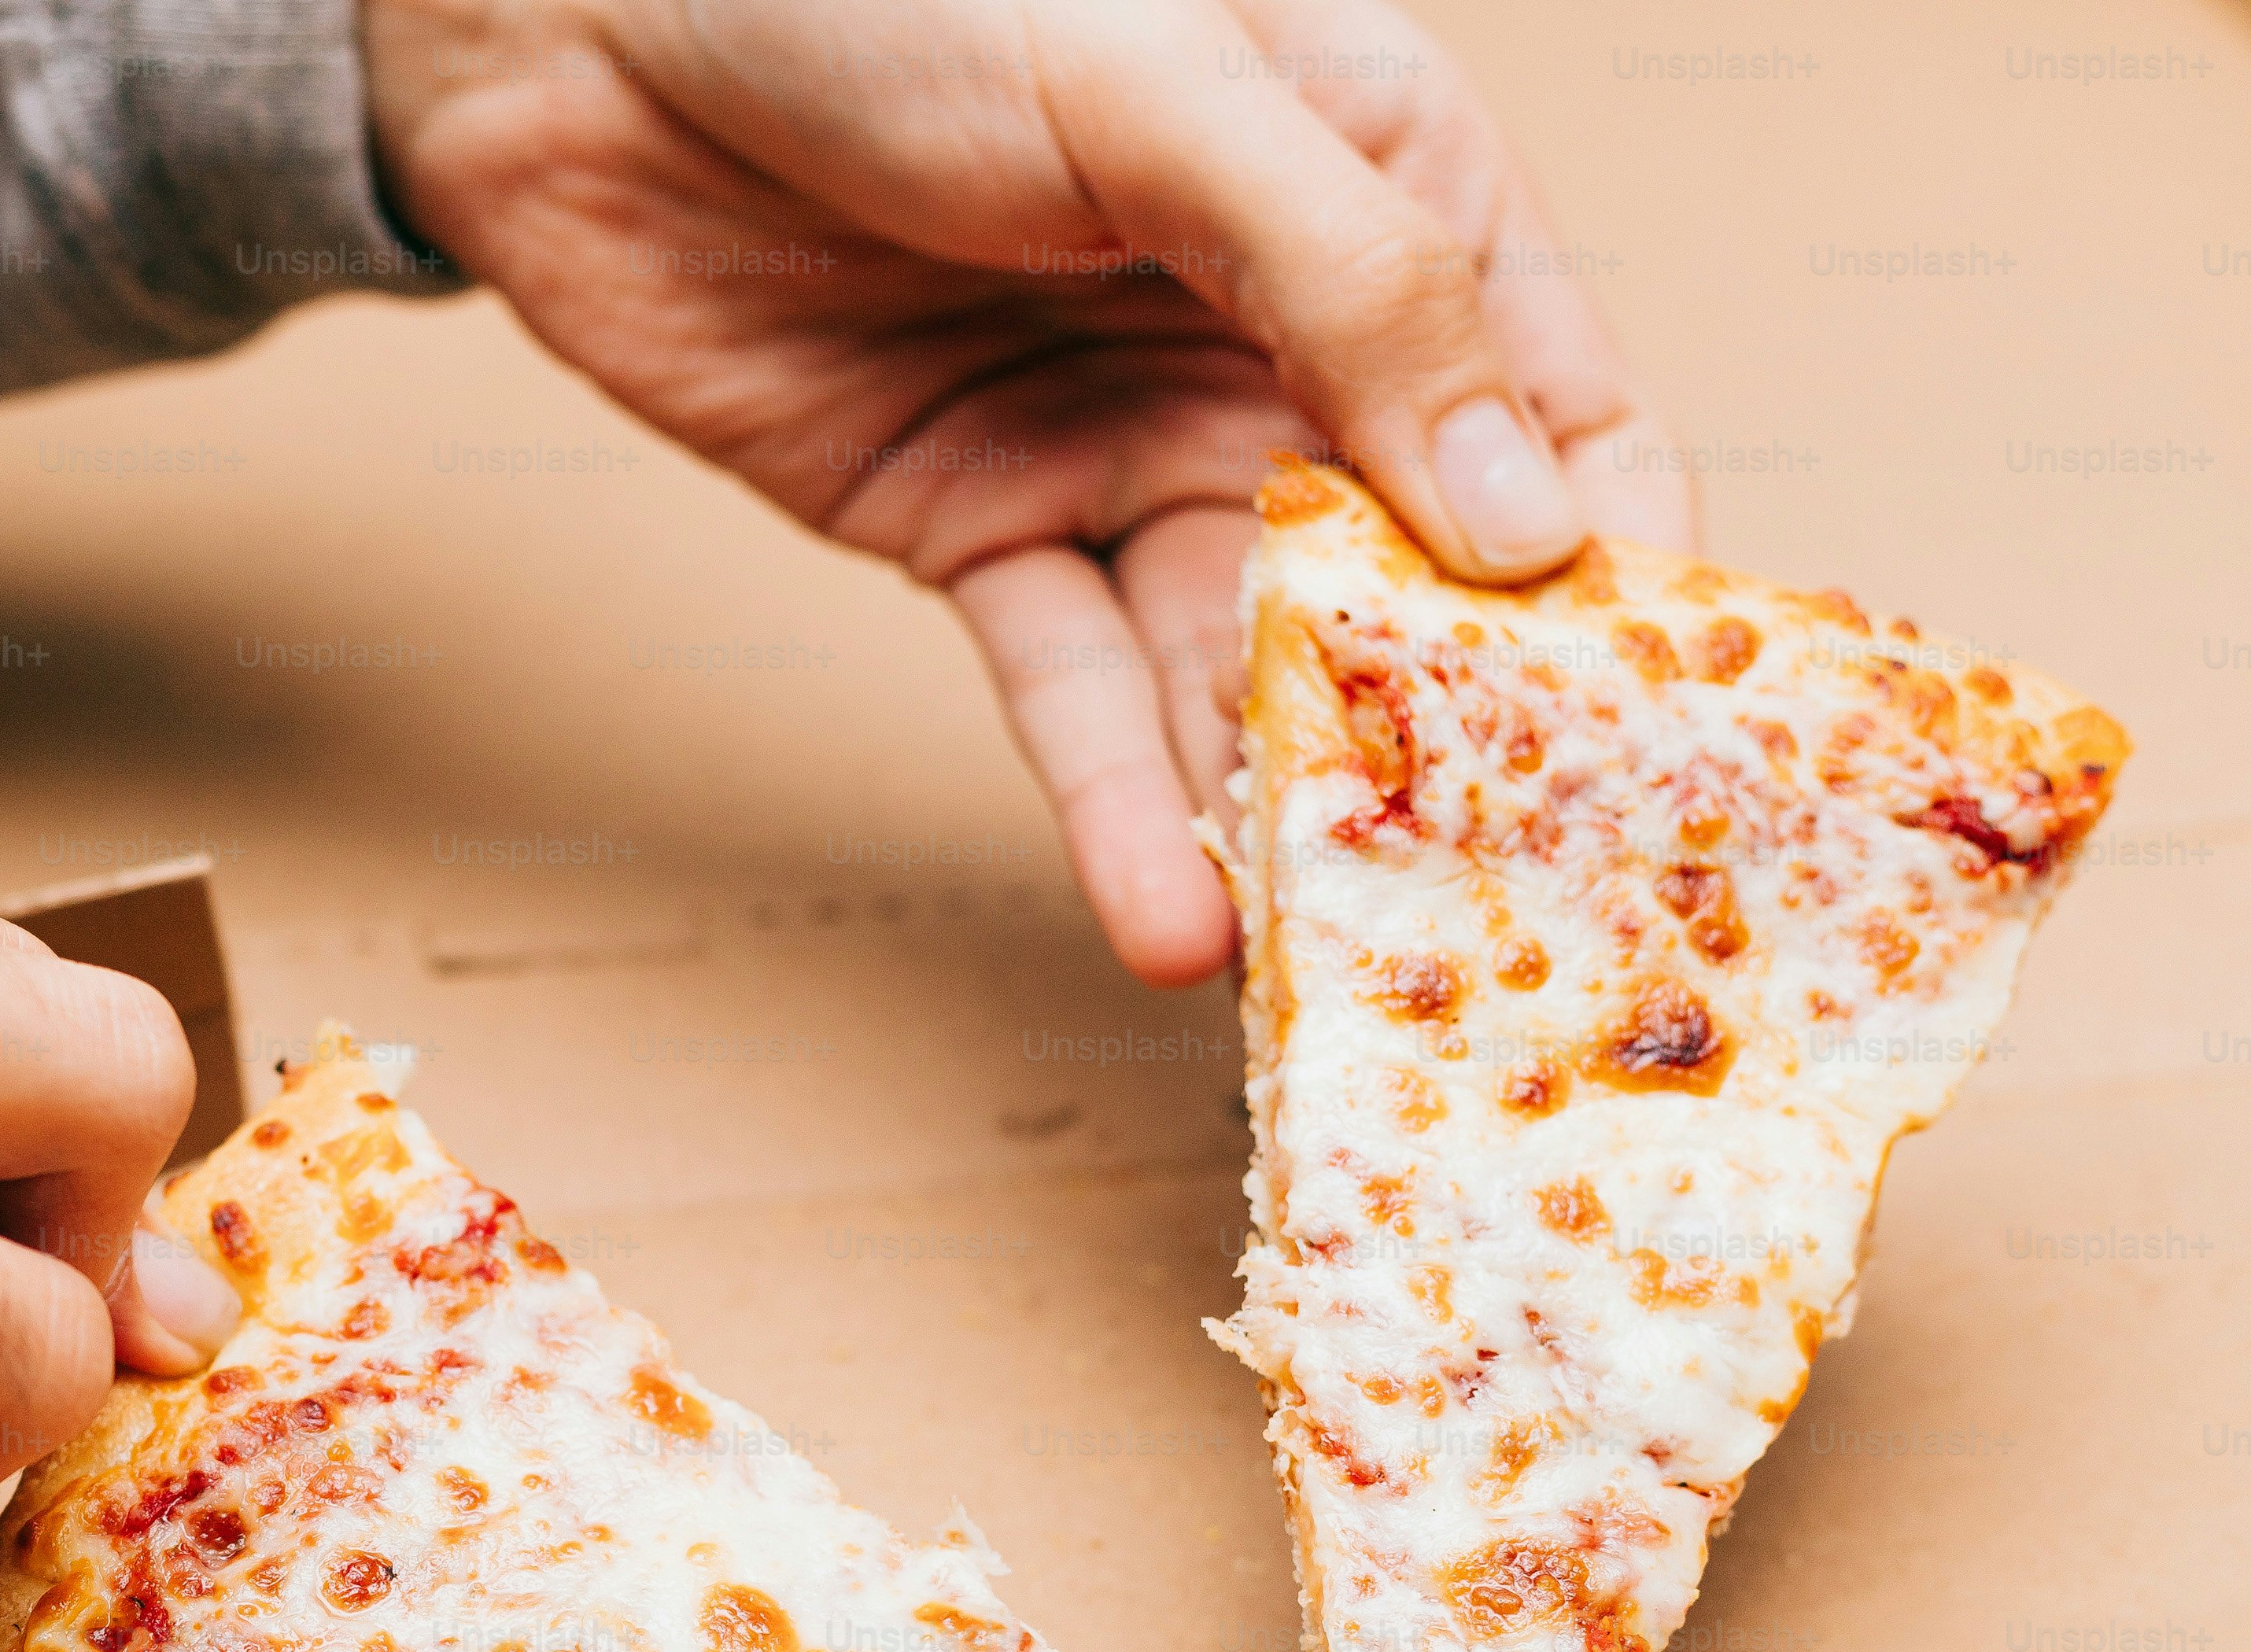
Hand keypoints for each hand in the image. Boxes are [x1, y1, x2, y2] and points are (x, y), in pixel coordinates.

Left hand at [365, 0, 1691, 983]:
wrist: (585, 30)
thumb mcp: (1164, 91)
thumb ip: (1358, 286)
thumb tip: (1529, 523)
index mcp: (1382, 188)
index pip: (1554, 403)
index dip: (1614, 569)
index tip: (1665, 741)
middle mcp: (1275, 337)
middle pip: (1410, 574)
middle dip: (1455, 737)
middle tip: (1503, 916)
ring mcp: (1127, 443)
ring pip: (1242, 662)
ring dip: (1281, 808)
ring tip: (1329, 960)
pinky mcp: (981, 530)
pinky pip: (1077, 693)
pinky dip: (1122, 810)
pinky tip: (1174, 923)